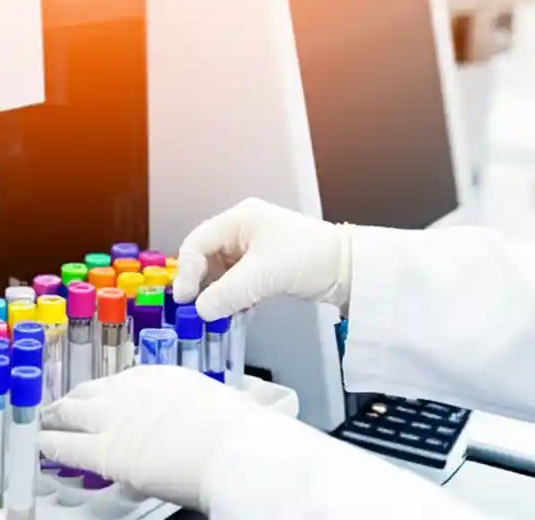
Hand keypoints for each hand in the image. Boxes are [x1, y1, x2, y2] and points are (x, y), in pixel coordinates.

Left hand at [38, 365, 274, 509]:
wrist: (238, 451)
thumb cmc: (239, 434)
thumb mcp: (210, 405)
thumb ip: (185, 411)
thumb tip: (180, 427)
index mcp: (160, 375)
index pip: (119, 382)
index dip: (104, 394)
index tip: (98, 400)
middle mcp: (132, 388)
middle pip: (90, 391)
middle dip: (74, 402)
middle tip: (61, 408)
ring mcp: (115, 417)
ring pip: (71, 413)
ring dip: (55, 419)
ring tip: (45, 423)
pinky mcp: (106, 451)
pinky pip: (67, 446)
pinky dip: (50, 444)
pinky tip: (41, 446)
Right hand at [173, 198, 351, 319]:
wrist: (348, 269)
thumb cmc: (311, 256)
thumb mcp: (263, 274)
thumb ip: (227, 293)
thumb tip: (201, 310)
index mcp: (239, 219)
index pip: (197, 242)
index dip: (186, 271)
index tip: (185, 299)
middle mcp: (243, 231)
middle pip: (206, 259)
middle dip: (202, 285)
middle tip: (199, 310)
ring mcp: (254, 250)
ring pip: (221, 274)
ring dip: (219, 295)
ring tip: (221, 314)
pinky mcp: (265, 268)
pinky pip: (237, 284)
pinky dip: (234, 298)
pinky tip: (239, 312)